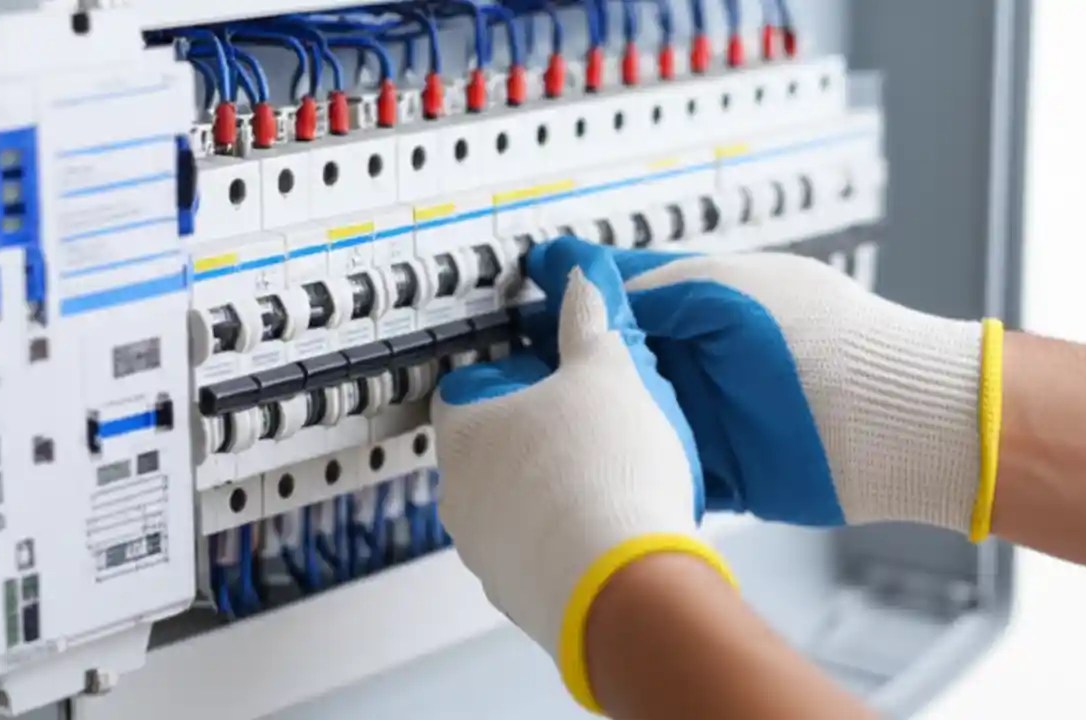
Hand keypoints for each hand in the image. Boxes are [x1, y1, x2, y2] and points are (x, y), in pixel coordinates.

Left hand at [431, 241, 734, 711]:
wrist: (627, 584)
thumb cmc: (607, 469)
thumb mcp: (608, 370)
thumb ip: (589, 321)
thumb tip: (580, 280)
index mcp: (465, 432)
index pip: (463, 391)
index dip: (507, 380)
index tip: (546, 379)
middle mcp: (458, 495)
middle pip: (486, 451)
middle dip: (532, 438)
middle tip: (587, 427)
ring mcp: (484, 552)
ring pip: (510, 508)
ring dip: (549, 493)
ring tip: (610, 481)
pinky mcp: (518, 597)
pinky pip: (537, 555)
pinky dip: (566, 540)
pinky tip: (612, 530)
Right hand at [525, 239, 1003, 538]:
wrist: (892, 425)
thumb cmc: (823, 344)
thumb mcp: (726, 295)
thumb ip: (655, 291)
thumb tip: (590, 283)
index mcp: (707, 301)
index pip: (626, 285)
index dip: (577, 280)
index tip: (532, 274)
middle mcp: (704, 356)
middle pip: (619, 352)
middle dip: (570, 353)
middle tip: (513, 357)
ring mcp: (712, 412)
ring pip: (633, 409)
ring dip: (592, 411)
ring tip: (536, 411)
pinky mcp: (722, 469)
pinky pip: (662, 462)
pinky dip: (631, 460)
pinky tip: (589, 459)